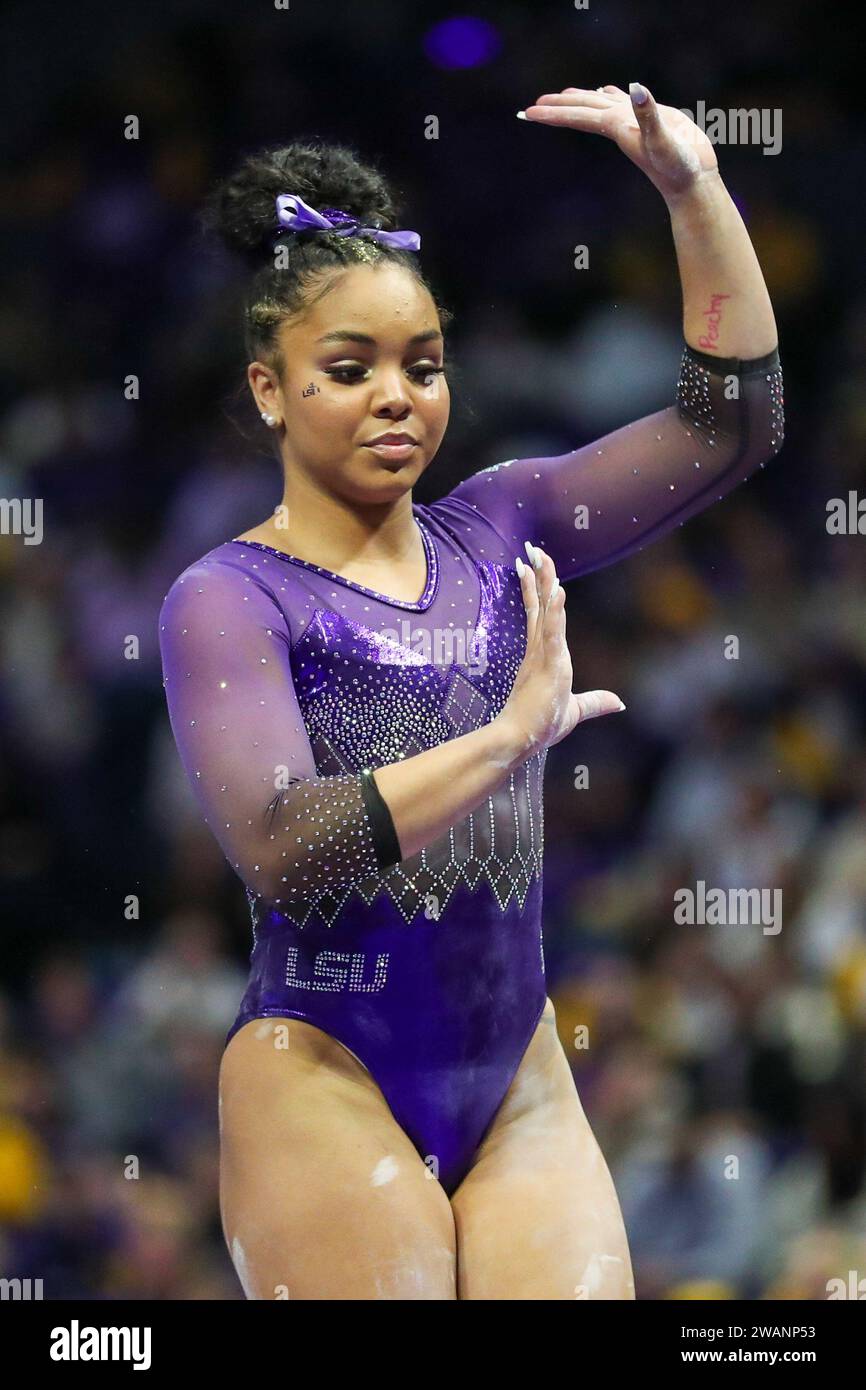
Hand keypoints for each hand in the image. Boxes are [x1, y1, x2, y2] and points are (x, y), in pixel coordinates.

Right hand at [500, 542, 624, 760]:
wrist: (521, 739)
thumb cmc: (541, 725)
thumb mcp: (576, 711)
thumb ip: (596, 702)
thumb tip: (619, 702)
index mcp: (544, 654)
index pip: (539, 615)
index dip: (534, 590)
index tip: (528, 567)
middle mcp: (541, 648)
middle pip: (539, 604)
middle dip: (537, 575)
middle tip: (531, 548)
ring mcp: (542, 653)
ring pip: (544, 610)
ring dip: (544, 582)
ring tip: (540, 556)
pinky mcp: (547, 662)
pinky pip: (551, 631)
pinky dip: (555, 610)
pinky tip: (558, 590)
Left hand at [520, 82, 718, 201]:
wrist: (693, 183)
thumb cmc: (679, 166)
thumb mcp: (663, 139)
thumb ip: (649, 115)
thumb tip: (636, 88)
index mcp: (618, 127)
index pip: (579, 116)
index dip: (554, 113)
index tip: (527, 112)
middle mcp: (621, 126)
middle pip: (584, 111)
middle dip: (558, 107)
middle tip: (532, 106)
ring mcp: (635, 123)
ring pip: (602, 105)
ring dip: (581, 99)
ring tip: (564, 94)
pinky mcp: (650, 120)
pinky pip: (624, 104)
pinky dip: (612, 95)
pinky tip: (607, 91)